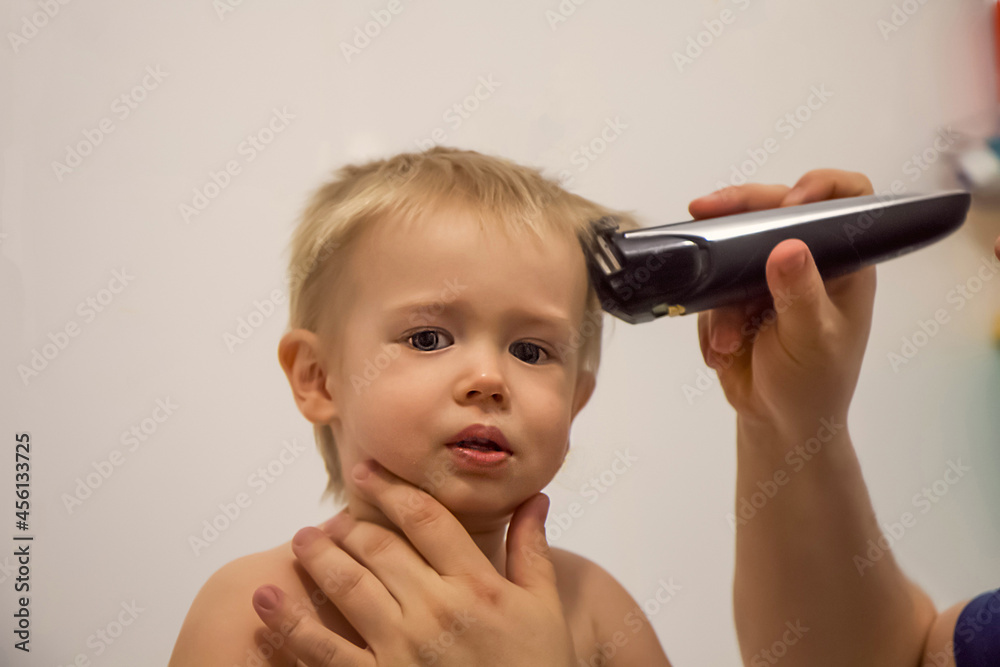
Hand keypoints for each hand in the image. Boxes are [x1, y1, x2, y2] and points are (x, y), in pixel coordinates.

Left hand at [251, 461, 574, 666]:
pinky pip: (324, 651)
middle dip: (350, 525)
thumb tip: (534, 497)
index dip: (390, 488)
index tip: (366, 470)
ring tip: (302, 540)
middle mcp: (435, 607)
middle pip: (379, 546)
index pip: (424, 518)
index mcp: (476, 582)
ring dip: (318, 557)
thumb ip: (532, 550)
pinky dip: (289, 624)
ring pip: (347, 585)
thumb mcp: (544, 608)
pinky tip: (265, 600)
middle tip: (333, 517)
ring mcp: (401, 647)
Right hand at [688, 170, 877, 437]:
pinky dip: (708, 320)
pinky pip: (709, 287)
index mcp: (843, 264)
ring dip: (719, 299)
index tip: (784, 205)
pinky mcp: (734, 297)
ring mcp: (766, 277)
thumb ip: (800, 294)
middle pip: (772, 209)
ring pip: (730, 252)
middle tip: (701, 210)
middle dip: (735, 215)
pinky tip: (721, 350)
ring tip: (726, 340)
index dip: (818, 188)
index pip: (845, 200)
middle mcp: (807, 261)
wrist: (777, 425)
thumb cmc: (812, 385)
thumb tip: (787, 247)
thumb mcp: (812, 340)